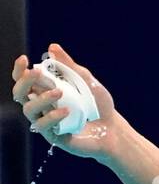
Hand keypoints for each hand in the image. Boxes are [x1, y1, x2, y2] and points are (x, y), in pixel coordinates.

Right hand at [10, 43, 123, 159]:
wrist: (113, 129)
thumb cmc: (98, 105)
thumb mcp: (86, 82)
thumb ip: (69, 66)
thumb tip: (52, 47)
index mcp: (45, 91)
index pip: (24, 79)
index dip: (19, 70)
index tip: (24, 58)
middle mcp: (41, 106)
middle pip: (19, 93)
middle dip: (25, 81)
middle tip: (38, 73)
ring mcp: (45, 122)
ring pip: (29, 109)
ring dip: (41, 98)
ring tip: (60, 92)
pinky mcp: (53, 136)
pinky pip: (43, 125)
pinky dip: (52, 116)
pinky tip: (66, 111)